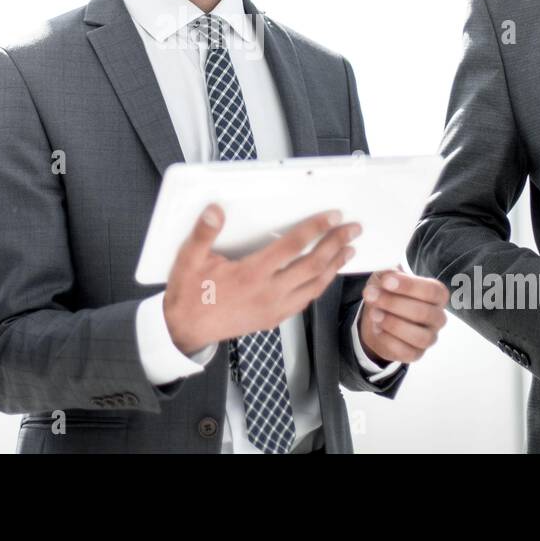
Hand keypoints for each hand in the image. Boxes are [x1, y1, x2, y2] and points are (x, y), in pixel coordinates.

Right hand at [164, 204, 359, 355]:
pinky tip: (326, 275)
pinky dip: (320, 285)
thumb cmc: (189, 294)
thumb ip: (203, 234)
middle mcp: (268, 292)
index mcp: (251, 274)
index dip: (316, 229)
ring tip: (349, 250)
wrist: (186, 330)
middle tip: (354, 229)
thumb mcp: (188, 260)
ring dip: (334, 266)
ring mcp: (274, 308)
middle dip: (336, 244)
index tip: (333, 216)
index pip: (292, 247)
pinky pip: (305, 301)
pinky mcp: (274, 318)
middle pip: (313, 265)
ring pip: (314, 286)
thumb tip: (214, 210)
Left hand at [358, 269, 448, 364]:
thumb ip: (388, 274)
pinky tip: (377, 328)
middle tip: (371, 296)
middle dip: (394, 304)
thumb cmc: (388, 292)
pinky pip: (406, 351)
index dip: (409, 286)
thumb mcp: (386, 277)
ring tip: (375, 313)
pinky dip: (388, 340)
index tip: (386, 281)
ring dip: (393, 324)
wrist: (377, 317)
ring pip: (419, 336)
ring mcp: (429, 338)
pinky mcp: (416, 354)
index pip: (432, 290)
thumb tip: (386, 278)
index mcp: (436, 295)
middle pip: (424, 313)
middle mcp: (438, 317)